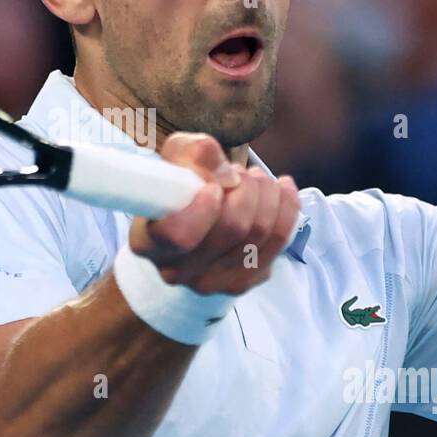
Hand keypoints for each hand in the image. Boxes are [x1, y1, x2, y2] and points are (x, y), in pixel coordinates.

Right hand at [128, 133, 299, 295]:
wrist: (188, 227)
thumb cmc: (177, 191)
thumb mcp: (175, 160)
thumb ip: (193, 153)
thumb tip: (227, 175)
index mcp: (150, 243)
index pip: (179, 235)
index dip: (204, 206)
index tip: (212, 186)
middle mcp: (179, 271)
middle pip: (233, 228)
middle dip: (245, 187)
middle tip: (237, 173)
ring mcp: (214, 283)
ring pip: (260, 232)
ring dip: (265, 192)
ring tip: (254, 179)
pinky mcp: (246, 281)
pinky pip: (280, 240)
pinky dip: (286, 207)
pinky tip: (279, 189)